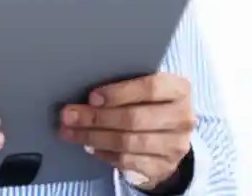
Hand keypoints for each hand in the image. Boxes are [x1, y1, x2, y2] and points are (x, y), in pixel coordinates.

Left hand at [59, 73, 196, 192]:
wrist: (169, 136)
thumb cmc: (149, 103)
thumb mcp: (144, 88)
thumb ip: (123, 86)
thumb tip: (85, 93)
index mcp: (179, 90)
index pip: (151, 88)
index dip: (119, 92)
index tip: (91, 97)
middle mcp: (182, 117)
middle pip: (134, 118)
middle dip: (96, 117)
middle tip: (69, 115)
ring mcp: (175, 145)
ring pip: (128, 142)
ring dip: (94, 137)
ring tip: (71, 132)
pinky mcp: (164, 166)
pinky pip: (128, 161)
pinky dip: (104, 153)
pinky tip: (90, 146)